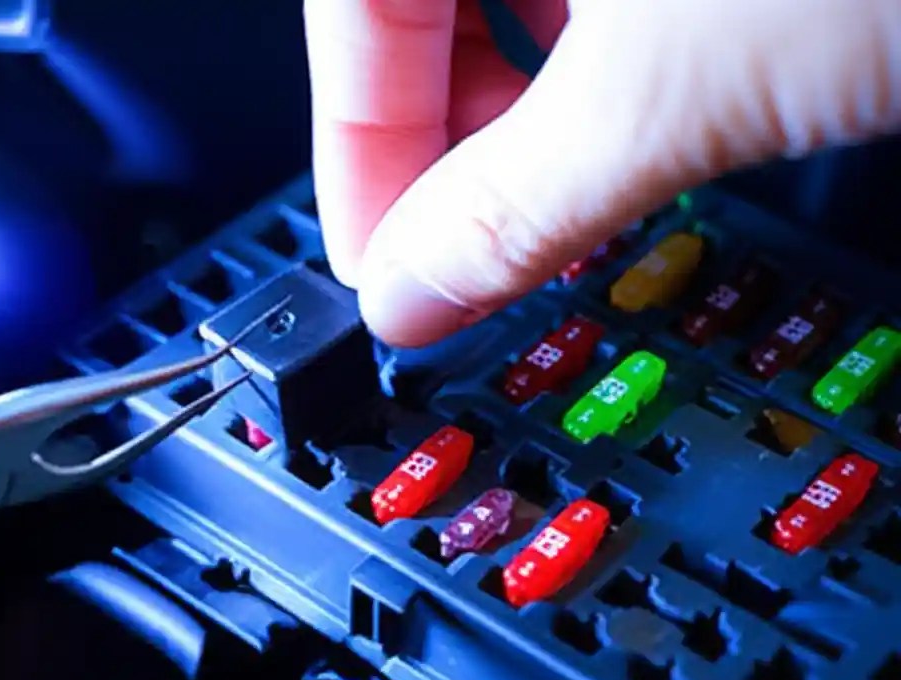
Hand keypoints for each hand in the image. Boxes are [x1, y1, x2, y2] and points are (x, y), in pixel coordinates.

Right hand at [306, 0, 900, 346]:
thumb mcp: (685, 84)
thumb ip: (516, 208)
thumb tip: (415, 290)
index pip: (353, 9)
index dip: (360, 155)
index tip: (391, 271)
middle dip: (450, 132)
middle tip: (486, 242)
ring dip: (538, 97)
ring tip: (589, 179)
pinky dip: (622, 55)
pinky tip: (664, 102)